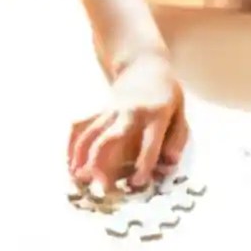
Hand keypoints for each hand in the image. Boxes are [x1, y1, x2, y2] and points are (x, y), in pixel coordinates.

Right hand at [68, 53, 187, 190]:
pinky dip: (73, 145)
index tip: (136, 183)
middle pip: (110, 138)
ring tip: (78, 179)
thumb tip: (168, 163)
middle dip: (101, 163)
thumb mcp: (180, 112)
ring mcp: (111, 110)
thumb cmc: (166, 94)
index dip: (143, 165)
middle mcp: (130, 113)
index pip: (149, 144)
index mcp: (155, 115)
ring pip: (90, 134)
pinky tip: (70, 163)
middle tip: (98, 186)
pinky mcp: (99, 109)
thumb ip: (177, 138)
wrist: (144, 63)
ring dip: (81, 158)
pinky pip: (81, 126)